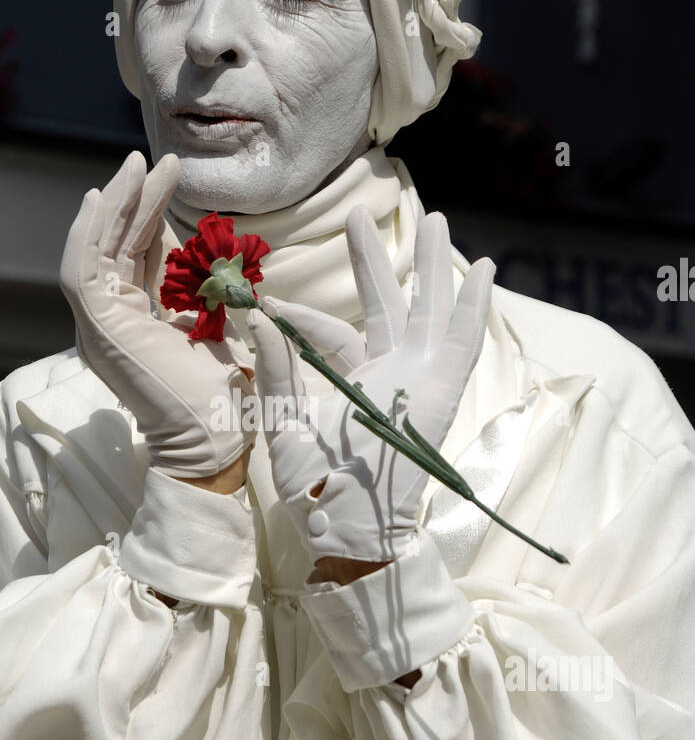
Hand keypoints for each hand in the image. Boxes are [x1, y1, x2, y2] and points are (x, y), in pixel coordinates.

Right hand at [60, 151, 255, 478]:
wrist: (217, 434)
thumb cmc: (224, 393)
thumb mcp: (212, 322)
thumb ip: (198, 288)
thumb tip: (204, 252)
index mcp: (134, 323)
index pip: (135, 256)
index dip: (149, 215)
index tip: (167, 179)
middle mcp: (111, 323)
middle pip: (117, 247)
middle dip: (135, 199)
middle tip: (156, 159)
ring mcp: (100, 327)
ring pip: (98, 250)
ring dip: (116, 204)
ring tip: (138, 164)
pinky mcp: (99, 329)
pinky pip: (81, 270)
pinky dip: (88, 232)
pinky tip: (102, 197)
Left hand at [248, 205, 493, 560]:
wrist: (346, 526)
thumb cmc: (311, 488)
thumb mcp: (282, 424)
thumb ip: (276, 372)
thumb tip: (258, 318)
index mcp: (350, 382)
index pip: (331, 334)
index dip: (302, 317)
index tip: (269, 305)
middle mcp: (387, 375)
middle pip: (387, 304)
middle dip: (376, 259)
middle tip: (360, 213)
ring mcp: (418, 379)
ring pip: (428, 310)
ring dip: (433, 266)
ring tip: (437, 221)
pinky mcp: (443, 391)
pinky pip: (461, 341)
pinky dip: (472, 306)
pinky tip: (481, 270)